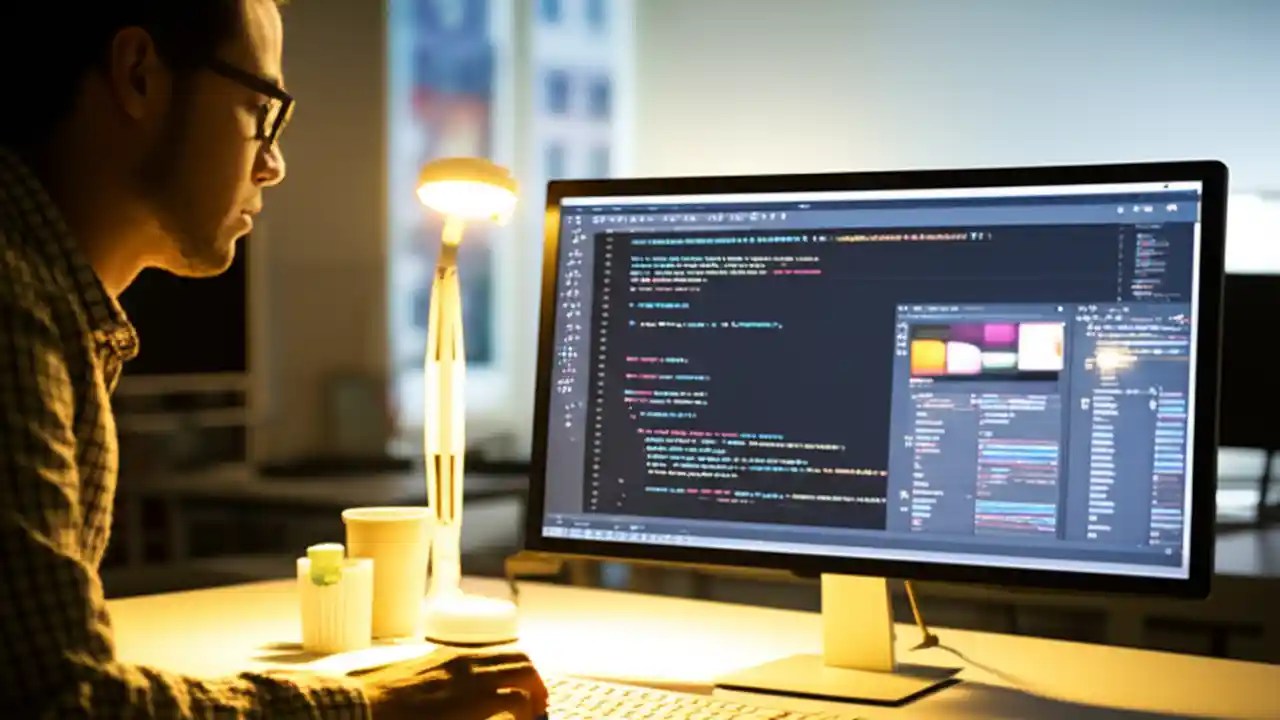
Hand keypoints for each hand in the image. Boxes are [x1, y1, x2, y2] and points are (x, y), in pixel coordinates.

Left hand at [351, 648, 547, 719]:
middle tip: (536, 705)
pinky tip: (492, 679)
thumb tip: (506, 713)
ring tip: (520, 689)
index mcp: (474, 696)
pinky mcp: (442, 653)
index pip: (523, 696)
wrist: (362, 706)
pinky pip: (483, 651)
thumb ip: (484, 717)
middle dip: (536, 685)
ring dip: (521, 670)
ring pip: (506, 652)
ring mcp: (457, 657)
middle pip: (522, 665)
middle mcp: (471, 670)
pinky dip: (499, 662)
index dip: (533, 711)